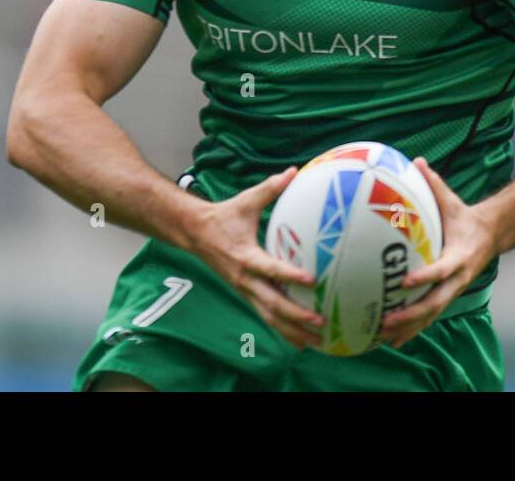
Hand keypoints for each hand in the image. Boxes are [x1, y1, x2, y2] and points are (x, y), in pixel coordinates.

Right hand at [187, 166, 324, 349]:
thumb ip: (270, 188)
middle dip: (295, 316)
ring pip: (268, 316)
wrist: (194, 234)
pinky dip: (282, 329)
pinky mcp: (245, 294)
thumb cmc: (224, 216)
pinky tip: (300, 341)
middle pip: (271, 303)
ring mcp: (244, 290)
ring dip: (291, 331)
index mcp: (245, 256)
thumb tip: (294, 171)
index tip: (311, 280)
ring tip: (316, 343)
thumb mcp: (246, 201)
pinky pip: (265, 315)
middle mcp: (244, 279)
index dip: (290, 275)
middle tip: (320, 322)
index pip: (270, 268)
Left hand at [378, 157, 498, 349]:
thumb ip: (434, 182)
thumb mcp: (452, 200)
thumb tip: (416, 160)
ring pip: (431, 315)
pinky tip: (390, 339)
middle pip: (435, 303)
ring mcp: (452, 291)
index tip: (407, 281)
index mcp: (459, 256)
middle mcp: (457, 279)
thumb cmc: (464, 216)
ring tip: (384, 337)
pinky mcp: (446, 297)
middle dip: (412, 315)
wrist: (491, 235)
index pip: (442, 270)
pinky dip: (411, 329)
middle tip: (387, 320)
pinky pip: (428, 316)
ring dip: (409, 328)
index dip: (426, 277)